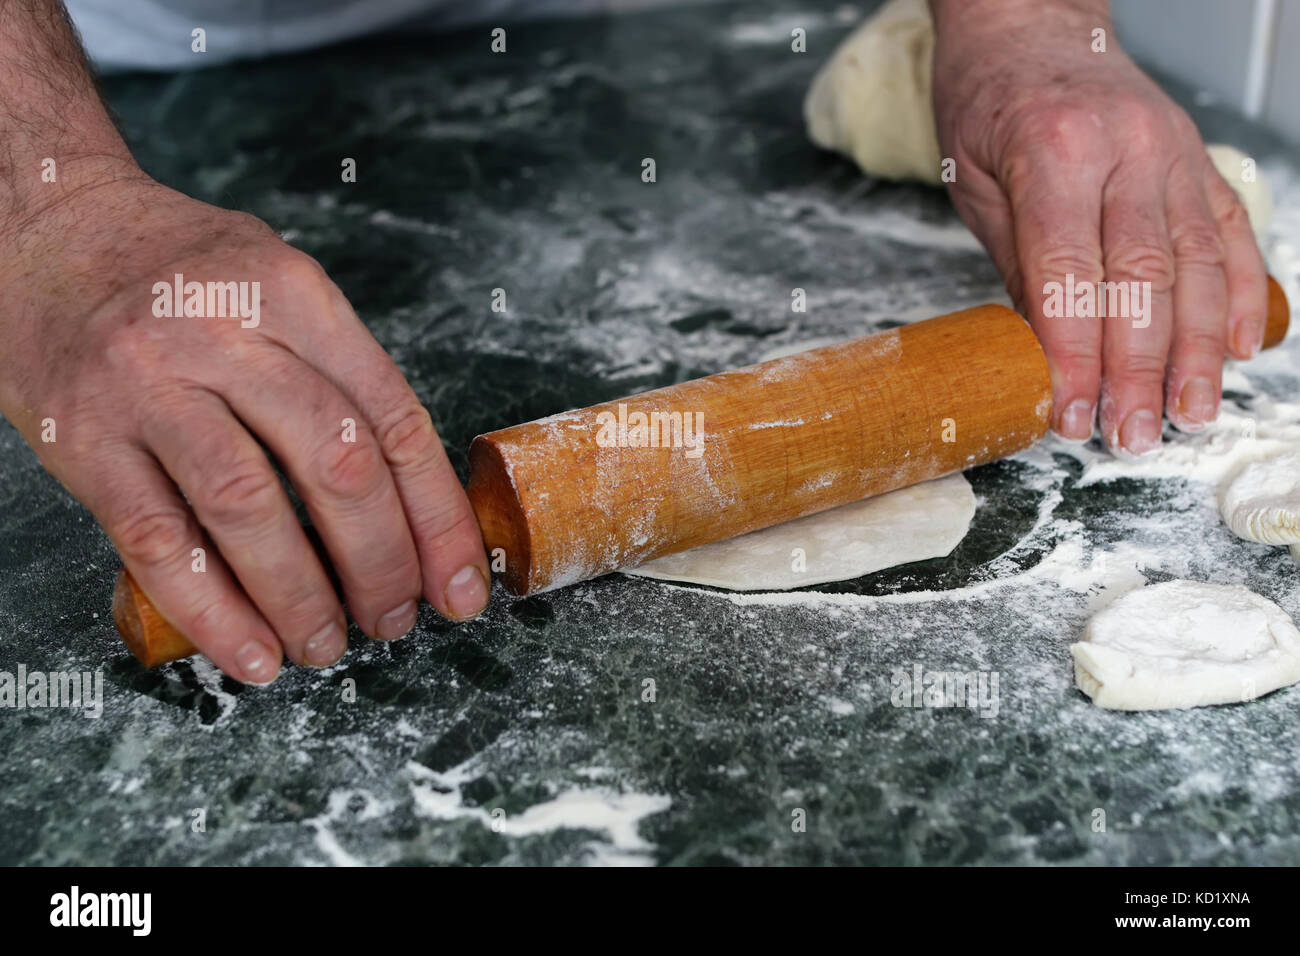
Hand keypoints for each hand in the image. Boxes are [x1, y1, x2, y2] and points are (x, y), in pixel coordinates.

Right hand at [0, 165, 490, 681]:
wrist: (41, 228)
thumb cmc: (175, 270)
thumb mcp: (276, 283)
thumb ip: (338, 374)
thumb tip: (412, 499)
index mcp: (294, 295)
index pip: (393, 419)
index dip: (438, 516)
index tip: (462, 580)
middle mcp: (225, 332)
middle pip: (336, 464)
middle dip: (382, 562)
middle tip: (397, 619)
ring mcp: (147, 384)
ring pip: (249, 508)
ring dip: (303, 596)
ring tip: (328, 646)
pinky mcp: (81, 436)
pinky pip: (159, 541)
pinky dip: (214, 611)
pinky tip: (252, 654)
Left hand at [930, 0, 1266, 453]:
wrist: (1033, 25)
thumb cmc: (990, 102)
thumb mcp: (975, 184)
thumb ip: (1018, 265)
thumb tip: (1046, 352)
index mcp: (1054, 154)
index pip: (1070, 276)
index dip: (1074, 355)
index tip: (1073, 413)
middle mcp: (1126, 153)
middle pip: (1145, 281)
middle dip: (1140, 371)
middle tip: (1132, 436)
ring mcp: (1173, 154)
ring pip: (1199, 266)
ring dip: (1198, 351)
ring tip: (1190, 413)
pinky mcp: (1197, 161)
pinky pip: (1231, 234)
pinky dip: (1243, 295)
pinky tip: (1244, 348)